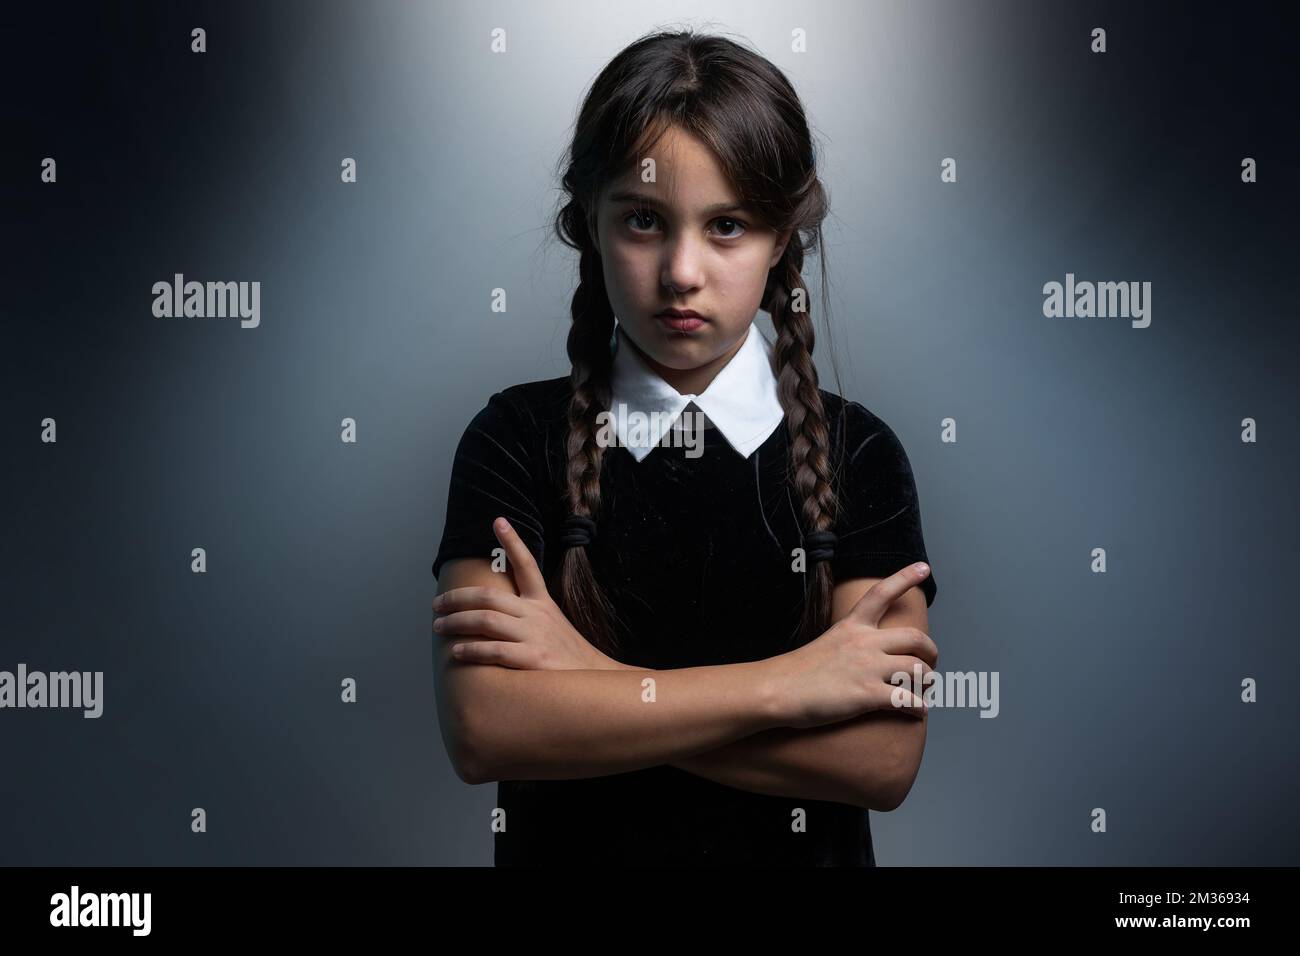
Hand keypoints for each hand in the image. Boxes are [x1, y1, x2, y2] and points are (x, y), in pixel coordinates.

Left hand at [432, 516, 618, 670]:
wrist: (594, 681)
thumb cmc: (565, 654)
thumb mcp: (551, 623)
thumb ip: (527, 613)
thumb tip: (494, 609)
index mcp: (542, 602)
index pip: (527, 566)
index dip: (513, 542)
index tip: (498, 521)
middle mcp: (538, 615)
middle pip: (490, 597)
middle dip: (457, 598)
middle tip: (436, 604)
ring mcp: (536, 637)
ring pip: (486, 621)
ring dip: (457, 622)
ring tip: (439, 626)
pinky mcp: (534, 661)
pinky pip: (495, 651)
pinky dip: (472, 649)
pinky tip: (457, 651)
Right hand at [775, 563, 938, 728]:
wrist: (777, 689)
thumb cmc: (797, 672)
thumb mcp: (827, 643)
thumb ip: (851, 643)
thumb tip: (871, 655)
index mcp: (853, 626)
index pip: (882, 593)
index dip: (905, 578)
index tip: (924, 568)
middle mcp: (864, 642)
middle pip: (916, 639)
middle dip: (931, 654)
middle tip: (930, 665)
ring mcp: (868, 668)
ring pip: (919, 671)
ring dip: (927, 684)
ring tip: (922, 694)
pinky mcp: (867, 694)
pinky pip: (908, 700)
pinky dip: (919, 708)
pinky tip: (917, 712)